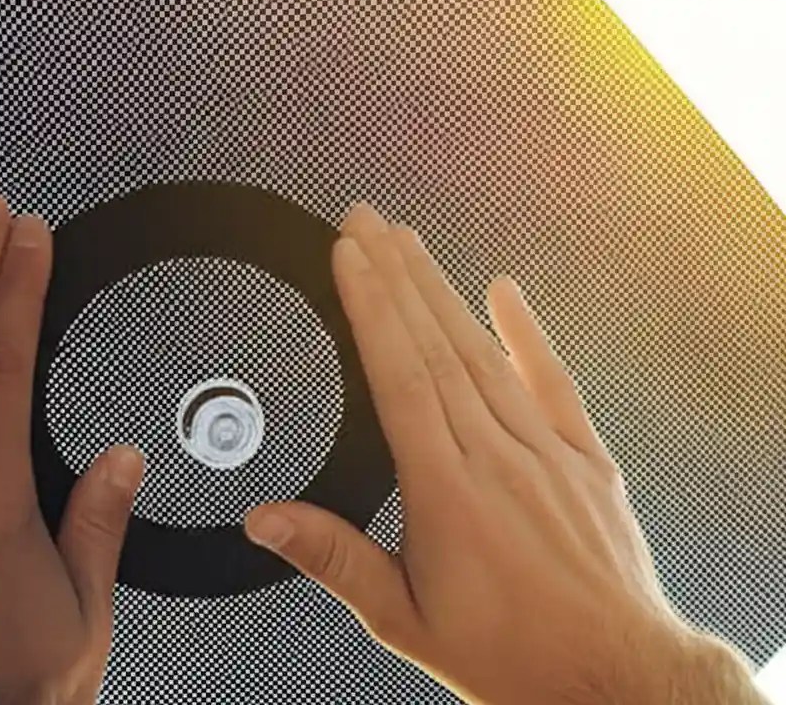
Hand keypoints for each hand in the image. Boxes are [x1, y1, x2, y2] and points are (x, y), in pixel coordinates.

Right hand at [244, 203, 766, 703]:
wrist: (615, 678)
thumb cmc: (514, 653)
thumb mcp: (402, 617)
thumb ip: (332, 559)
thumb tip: (266, 521)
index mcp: (448, 490)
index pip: (400, 373)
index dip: (372, 307)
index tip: (349, 256)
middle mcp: (497, 456)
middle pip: (437, 343)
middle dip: (396, 274)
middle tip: (365, 220)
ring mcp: (546, 451)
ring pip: (484, 351)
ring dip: (442, 290)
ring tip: (408, 242)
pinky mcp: (584, 458)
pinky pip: (552, 379)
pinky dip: (526, 332)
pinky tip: (505, 293)